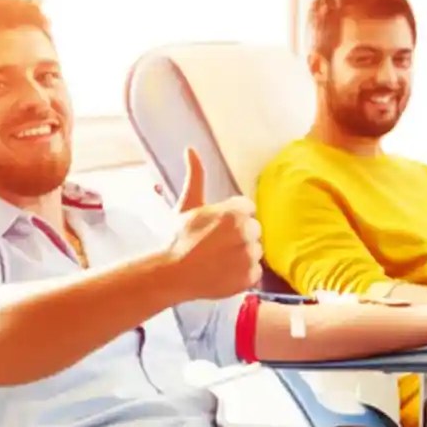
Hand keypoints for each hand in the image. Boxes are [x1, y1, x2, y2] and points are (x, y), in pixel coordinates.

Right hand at [166, 148, 262, 298]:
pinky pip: (255, 271)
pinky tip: (224, 272)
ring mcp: (249, 255)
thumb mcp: (187, 204)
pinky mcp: (250, 276)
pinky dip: (243, 273)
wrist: (171, 274)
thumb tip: (191, 149)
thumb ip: (196, 176)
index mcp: (235, 212)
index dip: (231, 218)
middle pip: (253, 229)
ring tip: (219, 259)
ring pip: (255, 250)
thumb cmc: (178, 237)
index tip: (216, 228)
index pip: (247, 209)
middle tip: (216, 244)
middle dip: (239, 235)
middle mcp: (246, 232)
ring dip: (242, 254)